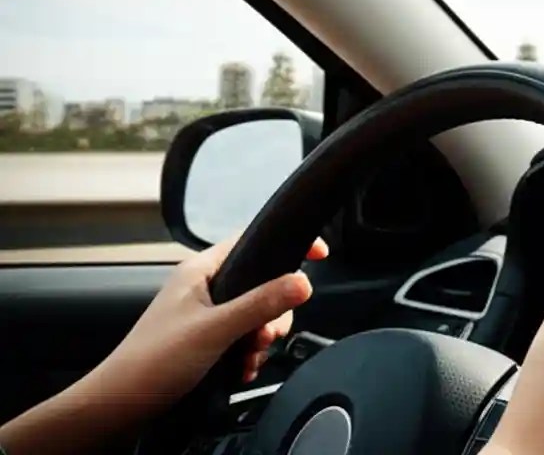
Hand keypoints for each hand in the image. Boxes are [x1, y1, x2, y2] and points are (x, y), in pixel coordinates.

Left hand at [0, 235, 326, 454]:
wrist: (119, 406)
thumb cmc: (152, 362)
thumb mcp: (215, 329)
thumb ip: (260, 304)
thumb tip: (304, 282)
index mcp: (201, 270)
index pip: (254, 242)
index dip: (288, 246)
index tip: (319, 254)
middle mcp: (204, 287)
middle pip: (263, 284)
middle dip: (273, 312)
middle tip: (264, 334)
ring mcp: (205, 314)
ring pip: (256, 315)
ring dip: (261, 338)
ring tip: (248, 356)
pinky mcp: (205, 340)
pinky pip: (243, 338)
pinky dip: (248, 354)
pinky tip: (241, 369)